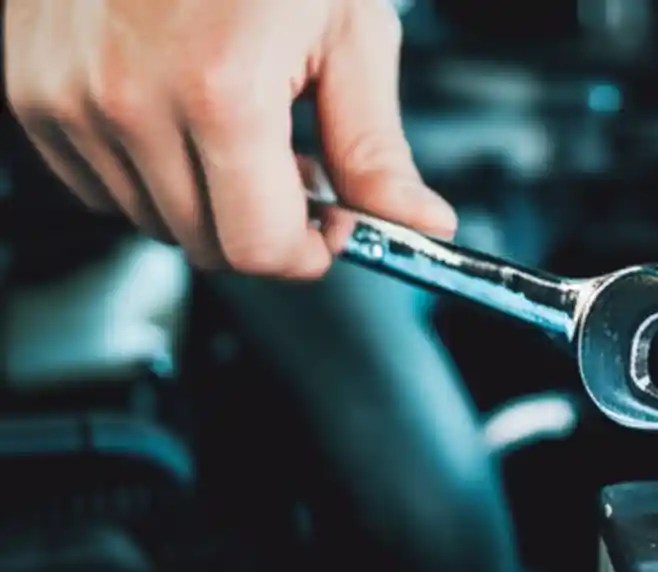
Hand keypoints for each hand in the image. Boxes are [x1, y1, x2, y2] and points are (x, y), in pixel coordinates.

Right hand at [3, 0, 456, 277]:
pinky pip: (94, 181)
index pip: (259, 248)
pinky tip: (180, 113)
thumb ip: (375, 146)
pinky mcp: (29, 89)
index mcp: (221, 92)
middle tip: (296, 163)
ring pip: (151, 217)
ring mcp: (67, 97)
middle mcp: (129, 103)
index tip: (331, 228)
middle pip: (206, 244)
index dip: (308, 251)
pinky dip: (146, 168)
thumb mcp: (347, 31)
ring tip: (239, 124)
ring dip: (205, 196)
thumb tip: (416, 223)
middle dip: (264, 223)